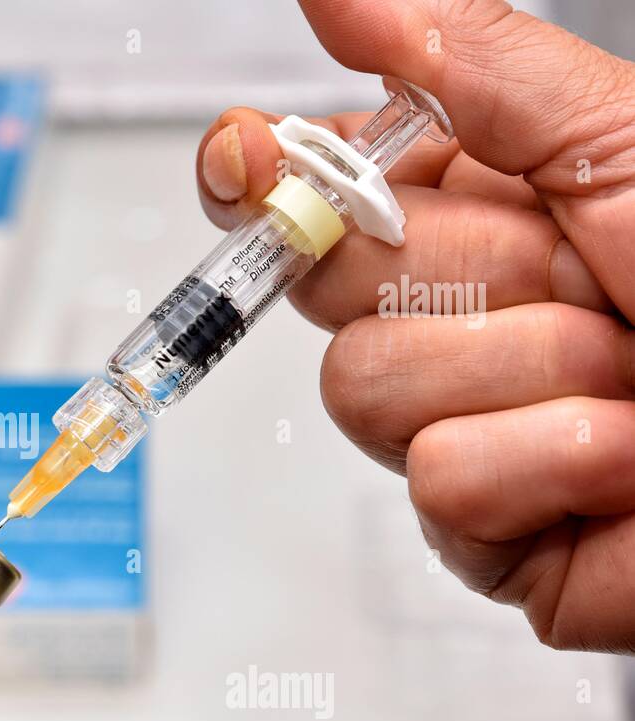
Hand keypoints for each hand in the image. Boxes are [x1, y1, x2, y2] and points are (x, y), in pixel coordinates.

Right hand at [197, 0, 634, 652]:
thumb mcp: (619, 140)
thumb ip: (467, 68)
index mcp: (483, 213)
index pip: (316, 194)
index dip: (265, 178)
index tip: (247, 159)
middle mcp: (456, 315)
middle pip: (322, 285)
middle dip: (451, 268)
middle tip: (570, 269)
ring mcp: (461, 423)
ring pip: (364, 388)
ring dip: (518, 368)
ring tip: (625, 373)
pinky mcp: (481, 529)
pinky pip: (437, 485)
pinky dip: (542, 462)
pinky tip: (619, 455)